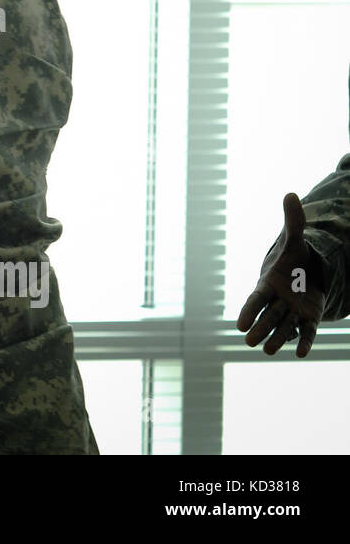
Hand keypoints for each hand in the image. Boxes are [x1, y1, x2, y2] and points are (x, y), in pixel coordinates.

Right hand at [236, 193, 326, 356]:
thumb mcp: (294, 239)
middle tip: (250, 340)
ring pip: (283, 327)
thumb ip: (293, 221)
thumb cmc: (293, 257)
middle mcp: (277, 301)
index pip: (256, 299)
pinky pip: (306, 333)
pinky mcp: (308, 319)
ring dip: (276, 339)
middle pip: (267, 315)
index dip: (249, 311)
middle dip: (260, 328)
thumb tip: (292, 194)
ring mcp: (292, 312)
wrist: (305, 273)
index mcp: (268, 284)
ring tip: (268, 351)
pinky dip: (304, 342)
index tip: (240, 325)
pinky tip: (301, 354)